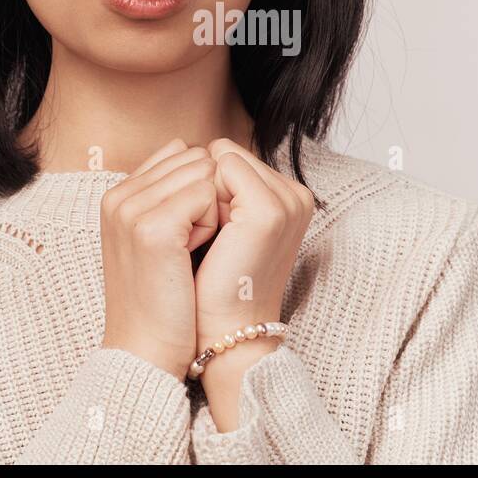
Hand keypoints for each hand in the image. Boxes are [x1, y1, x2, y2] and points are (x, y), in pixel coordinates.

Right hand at [98, 138, 219, 380]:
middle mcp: (118, 196)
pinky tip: (192, 255)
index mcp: (117, 195)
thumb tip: (200, 155)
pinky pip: (206, 195)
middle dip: (207, 196)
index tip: (187, 232)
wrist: (146, 349)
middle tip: (189, 246)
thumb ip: (169, 194)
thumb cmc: (163, 297)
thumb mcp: (157, 236)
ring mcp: (131, 209)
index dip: (199, 187)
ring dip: (212, 210)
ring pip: (202, 173)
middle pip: (193, 158)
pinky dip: (212, 224)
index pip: (179, 152)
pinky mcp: (151, 227)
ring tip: (188, 251)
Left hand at [192, 138, 314, 356]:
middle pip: (225, 153)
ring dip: (201, 192)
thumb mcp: (220, 225)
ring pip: (222, 157)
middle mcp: (295, 194)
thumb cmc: (211, 283)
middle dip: (203, 186)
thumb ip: (217, 185)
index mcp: (288, 197)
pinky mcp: (268, 211)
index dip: (205, 188)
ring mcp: (286, 201)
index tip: (208, 232)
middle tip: (208, 236)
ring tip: (210, 238)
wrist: (223, 332)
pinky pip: (221, 167)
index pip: (231, 157)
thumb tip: (182, 145)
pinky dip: (202, 197)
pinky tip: (208, 235)